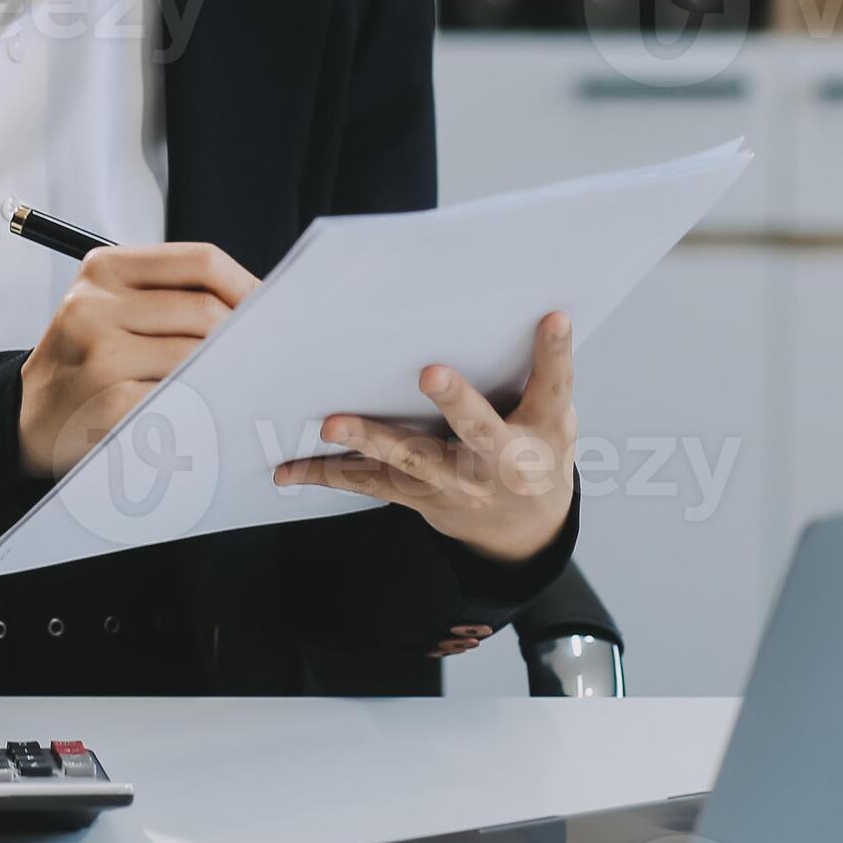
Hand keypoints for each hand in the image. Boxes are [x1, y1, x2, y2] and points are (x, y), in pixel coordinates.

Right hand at [18, 242, 256, 477]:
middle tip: (265, 354)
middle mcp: (94, 305)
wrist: (25, 414)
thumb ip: (169, 296)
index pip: (199, 260)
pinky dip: (202, 404)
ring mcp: (99, 355)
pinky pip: (179, 398)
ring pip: (197, 355)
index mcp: (104, 269)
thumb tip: (256, 303)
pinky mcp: (107, 403)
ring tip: (240, 382)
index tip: (271, 308)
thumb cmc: (85, 359)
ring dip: (227, 372)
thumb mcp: (110, 306)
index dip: (247, 284)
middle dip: (244, 335)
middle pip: (205, 310)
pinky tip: (207, 410)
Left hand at [273, 309, 577, 565]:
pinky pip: (370, 483)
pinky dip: (327, 473)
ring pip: (413, 459)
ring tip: (334, 424)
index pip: (554, 386)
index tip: (553, 317)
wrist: (525, 532)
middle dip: (456, 401)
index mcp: (542, 431)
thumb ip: (539, 374)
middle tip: (432, 373)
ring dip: (372, 440)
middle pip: (479, 427)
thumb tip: (520, 310)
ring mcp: (458, 483)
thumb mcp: (554, 418)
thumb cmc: (535, 453)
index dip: (554, 352)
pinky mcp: (420, 497)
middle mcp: (501, 460)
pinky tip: (287, 468)